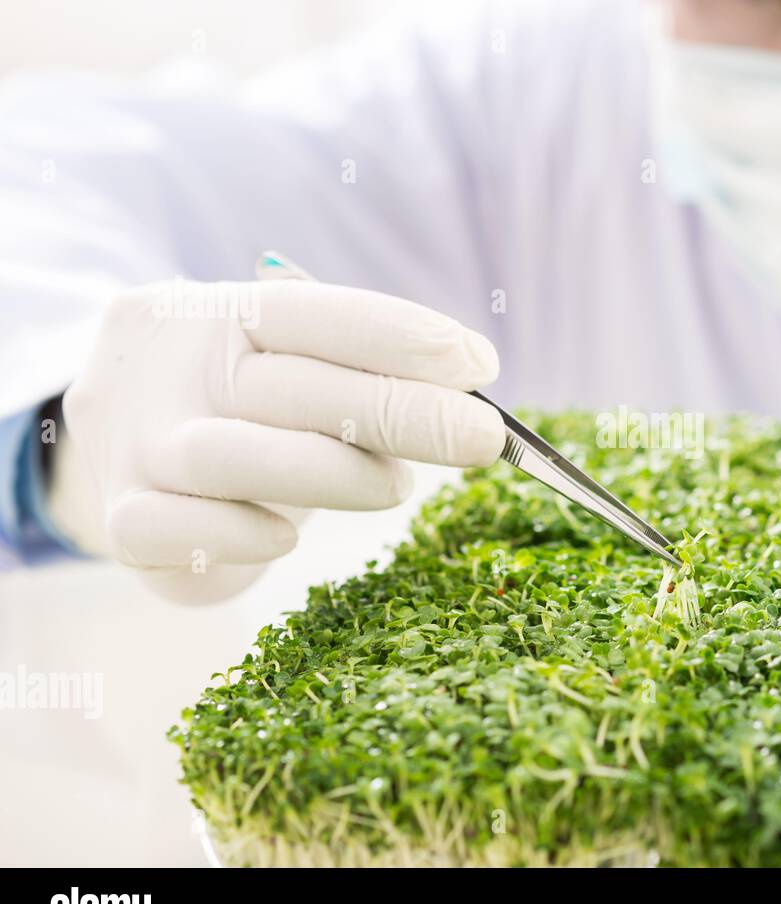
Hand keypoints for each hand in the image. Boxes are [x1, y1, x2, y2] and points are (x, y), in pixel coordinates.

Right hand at [49, 279, 504, 603]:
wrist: (118, 453)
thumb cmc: (239, 408)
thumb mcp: (288, 371)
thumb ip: (359, 372)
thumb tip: (468, 381)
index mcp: (213, 313)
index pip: (307, 313)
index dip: (397, 334)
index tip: (477, 364)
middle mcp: (169, 368)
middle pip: (288, 386)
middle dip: (400, 412)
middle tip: (483, 438)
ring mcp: (135, 444)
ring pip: (230, 456)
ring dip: (333, 473)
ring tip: (400, 487)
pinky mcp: (123, 520)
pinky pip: (175, 529)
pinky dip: (239, 533)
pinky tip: (286, 535)